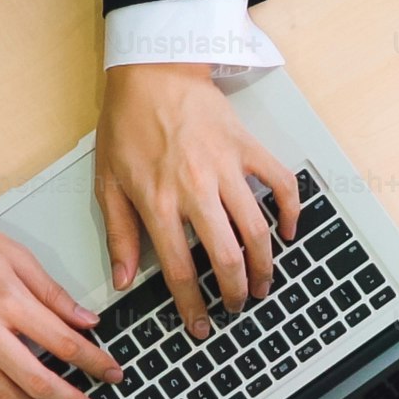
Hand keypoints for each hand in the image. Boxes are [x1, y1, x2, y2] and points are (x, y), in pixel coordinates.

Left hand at [94, 63, 299, 337]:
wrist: (152, 72)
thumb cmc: (127, 123)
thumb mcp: (108, 181)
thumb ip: (119, 233)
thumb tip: (124, 278)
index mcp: (159, 203)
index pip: (181, 270)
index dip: (193, 306)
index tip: (201, 326)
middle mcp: (196, 190)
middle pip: (227, 257)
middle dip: (237, 292)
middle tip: (238, 306)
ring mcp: (227, 169)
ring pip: (257, 229)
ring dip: (265, 264)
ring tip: (264, 283)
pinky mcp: (248, 149)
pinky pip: (282, 183)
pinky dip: (291, 210)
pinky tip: (288, 230)